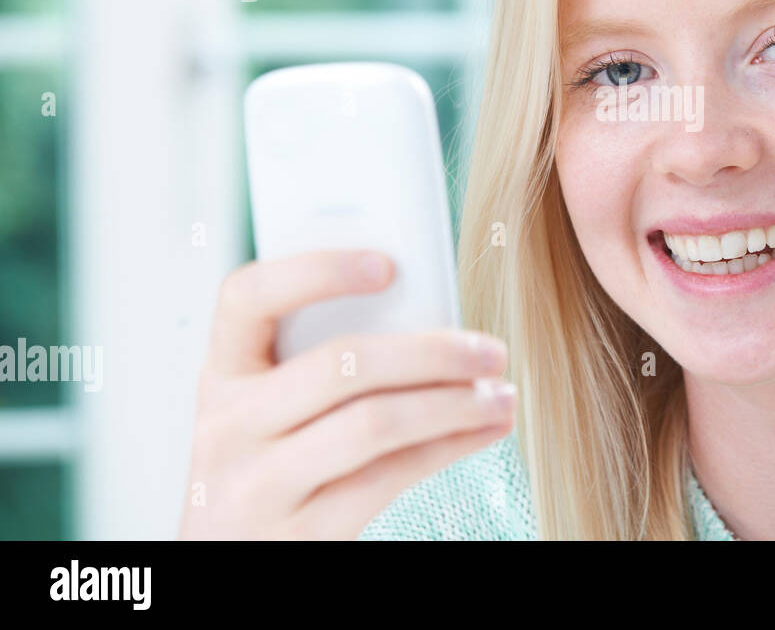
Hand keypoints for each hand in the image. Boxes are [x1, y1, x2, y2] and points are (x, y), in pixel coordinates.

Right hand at [177, 249, 513, 538]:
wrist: (233, 562)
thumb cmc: (273, 468)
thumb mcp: (271, 411)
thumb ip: (323, 364)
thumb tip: (435, 322)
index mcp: (222, 374)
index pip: (247, 296)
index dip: (316, 271)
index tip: (388, 264)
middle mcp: (227, 426)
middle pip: (340, 365)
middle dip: (432, 352)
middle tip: (490, 350)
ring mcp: (257, 485)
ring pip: (373, 423)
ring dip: (454, 404)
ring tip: (500, 395)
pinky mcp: (299, 534)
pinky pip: (388, 477)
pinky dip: (450, 447)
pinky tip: (485, 430)